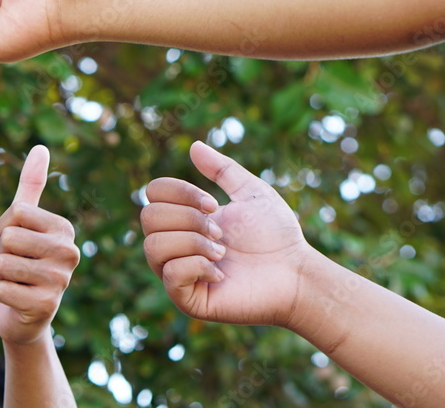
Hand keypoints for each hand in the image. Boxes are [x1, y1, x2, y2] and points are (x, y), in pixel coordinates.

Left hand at [0, 146, 79, 345]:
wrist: (22, 313)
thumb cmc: (20, 260)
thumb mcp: (21, 222)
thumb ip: (30, 185)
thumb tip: (40, 147)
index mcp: (64, 228)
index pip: (16, 213)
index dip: (5, 228)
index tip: (17, 243)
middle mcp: (70, 252)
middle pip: (9, 237)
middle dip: (4, 253)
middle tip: (18, 266)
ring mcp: (61, 280)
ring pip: (4, 263)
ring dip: (3, 275)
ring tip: (19, 282)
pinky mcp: (47, 306)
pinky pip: (3, 289)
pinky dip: (4, 296)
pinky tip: (19, 301)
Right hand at [140, 141, 314, 326]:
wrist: (296, 274)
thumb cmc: (276, 236)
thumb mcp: (251, 193)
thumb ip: (222, 170)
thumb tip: (194, 146)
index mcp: (184, 218)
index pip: (153, 193)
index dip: (180, 191)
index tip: (213, 203)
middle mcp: (174, 244)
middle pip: (148, 216)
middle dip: (188, 218)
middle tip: (221, 232)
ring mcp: (177, 272)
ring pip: (153, 245)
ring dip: (193, 242)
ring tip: (222, 252)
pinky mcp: (187, 299)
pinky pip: (170, 274)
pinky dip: (197, 266)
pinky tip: (221, 274)